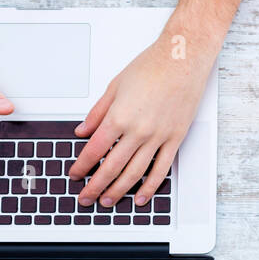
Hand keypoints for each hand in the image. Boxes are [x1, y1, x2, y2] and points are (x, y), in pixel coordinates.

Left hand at [68, 35, 210, 208]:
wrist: (183, 59)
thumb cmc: (151, 66)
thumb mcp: (115, 86)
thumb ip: (97, 112)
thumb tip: (83, 130)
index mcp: (119, 117)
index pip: (94, 150)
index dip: (82, 166)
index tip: (76, 175)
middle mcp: (138, 131)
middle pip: (111, 167)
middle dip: (95, 186)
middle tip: (86, 198)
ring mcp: (158, 137)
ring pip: (134, 173)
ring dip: (119, 191)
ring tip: (107, 201)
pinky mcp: (175, 138)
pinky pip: (161, 169)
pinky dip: (150, 186)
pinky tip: (141, 197)